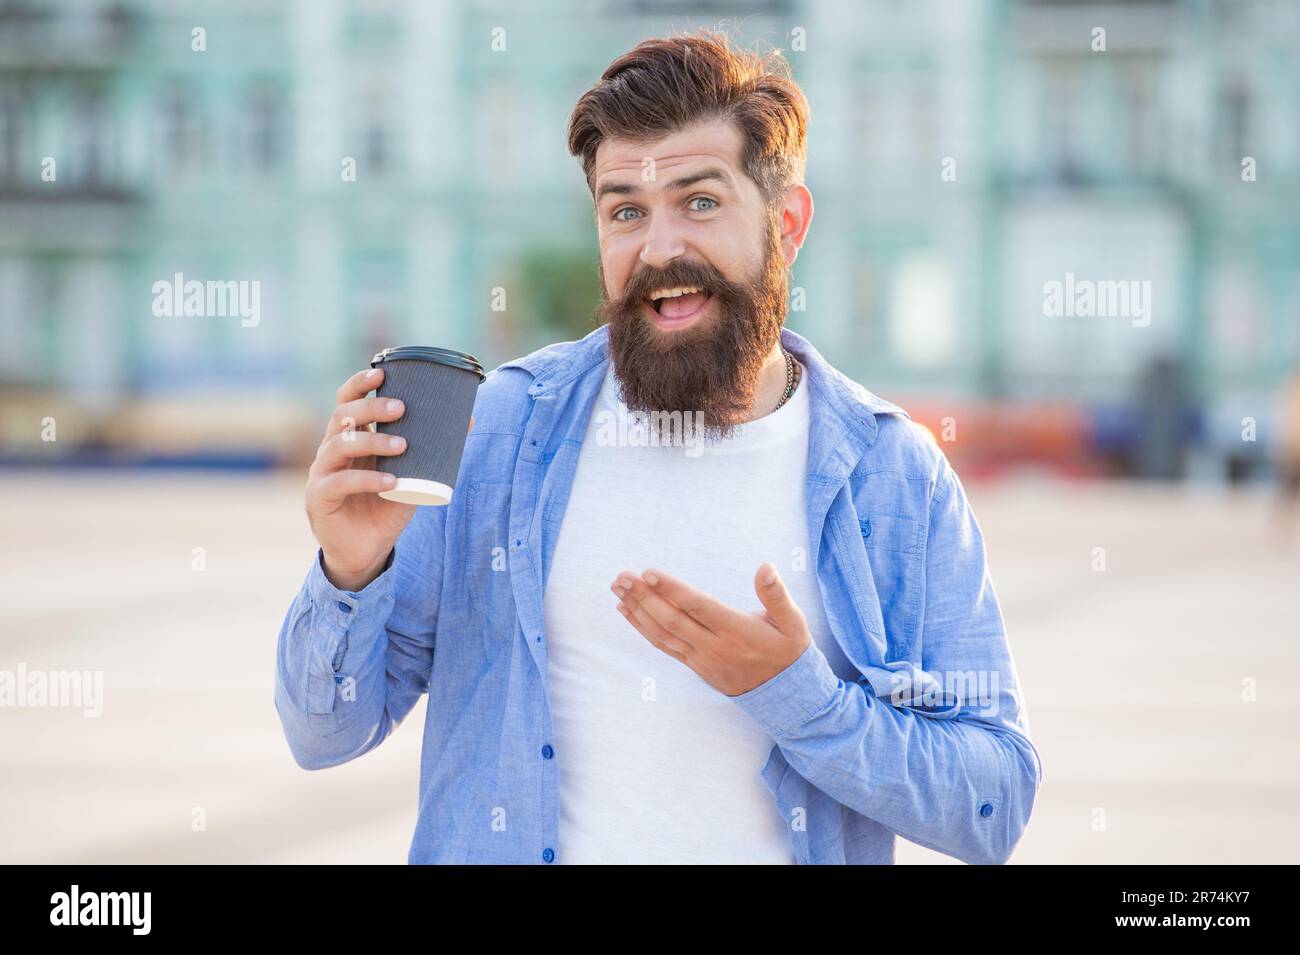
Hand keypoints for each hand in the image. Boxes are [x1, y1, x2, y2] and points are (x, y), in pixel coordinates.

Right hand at [305, 366, 473, 590]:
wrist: (367, 549)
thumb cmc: (387, 505)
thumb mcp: (413, 473)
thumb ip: (432, 448)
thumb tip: (468, 417)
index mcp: (351, 438)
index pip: (347, 402)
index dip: (359, 384)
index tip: (381, 372)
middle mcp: (331, 450)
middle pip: (342, 417)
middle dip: (370, 408)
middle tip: (401, 408)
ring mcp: (322, 473)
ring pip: (339, 446)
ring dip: (373, 442)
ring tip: (404, 445)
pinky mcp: (319, 499)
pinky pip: (339, 483)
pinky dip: (367, 480)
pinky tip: (392, 482)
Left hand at [610, 563, 810, 696]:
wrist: (786, 695)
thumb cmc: (788, 651)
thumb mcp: (793, 622)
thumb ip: (777, 595)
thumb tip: (765, 567)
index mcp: (736, 630)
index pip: (697, 607)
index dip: (671, 590)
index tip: (648, 573)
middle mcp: (715, 646)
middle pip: (672, 620)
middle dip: (644, 597)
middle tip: (622, 577)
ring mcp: (702, 659)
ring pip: (663, 634)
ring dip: (637, 610)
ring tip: (617, 589)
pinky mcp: (695, 666)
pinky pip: (664, 646)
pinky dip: (643, 628)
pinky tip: (627, 610)